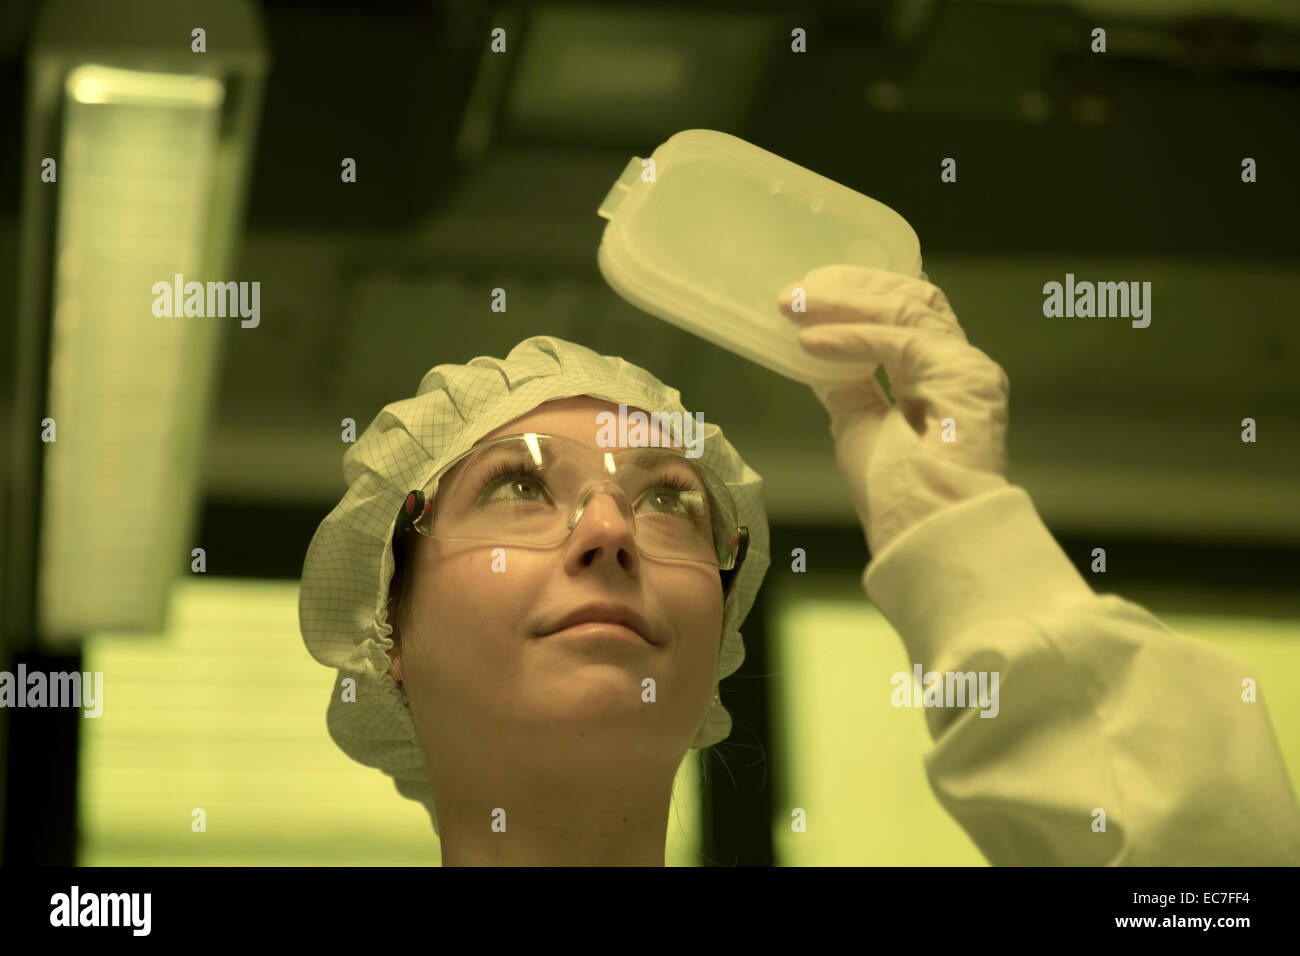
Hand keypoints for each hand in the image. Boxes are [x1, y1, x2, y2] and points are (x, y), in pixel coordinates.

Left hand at [779, 265, 1010, 555]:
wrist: (926, 536)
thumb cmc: (897, 497)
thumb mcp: (856, 426)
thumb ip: (844, 386)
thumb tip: (813, 355)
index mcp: (933, 378)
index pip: (902, 315)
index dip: (858, 295)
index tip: (810, 290)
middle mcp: (954, 367)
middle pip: (910, 299)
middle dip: (854, 286)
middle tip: (801, 286)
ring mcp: (964, 368)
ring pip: (905, 310)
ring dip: (845, 302)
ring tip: (794, 304)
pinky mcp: (964, 375)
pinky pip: (900, 341)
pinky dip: (851, 338)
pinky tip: (810, 343)